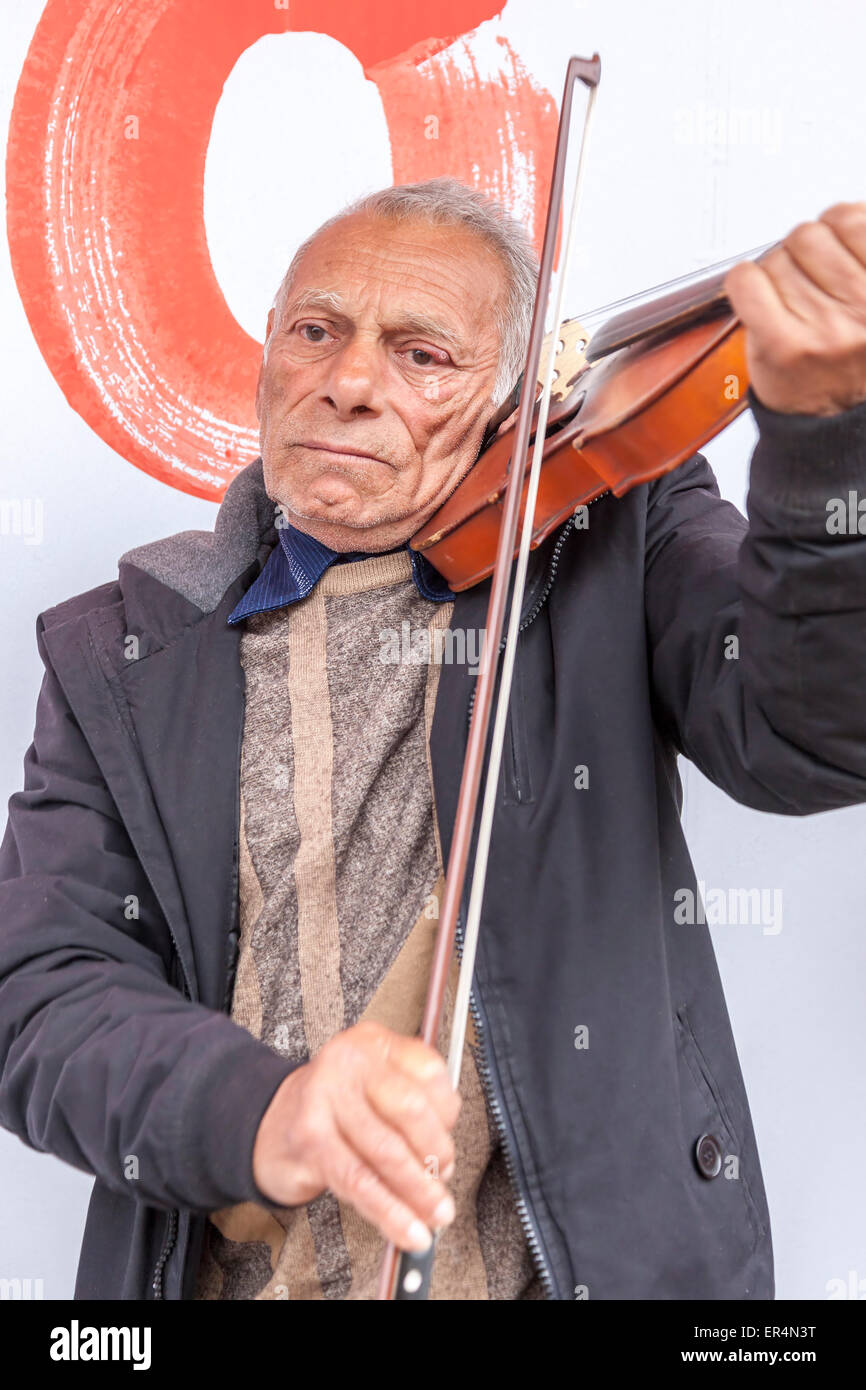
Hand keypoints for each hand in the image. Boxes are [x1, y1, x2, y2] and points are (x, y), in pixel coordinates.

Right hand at [252, 1020, 459, 1251]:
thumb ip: (415, 1105)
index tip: (451, 1141)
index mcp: (374, 1043)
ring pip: (385, 1151)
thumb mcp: (374, 1087)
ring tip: (436, 1215)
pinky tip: (408, 1230)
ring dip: (418, 1191)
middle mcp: (349, 1061)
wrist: (270, 1124)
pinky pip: (359, 1182)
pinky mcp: (310, 1139)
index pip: (428, 1071)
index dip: (448, 1114)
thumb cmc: (335, 1107)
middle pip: (409, 1108)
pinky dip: (390, 1213)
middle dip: (436, 1152)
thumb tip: (445, 1157)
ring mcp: (325, 1097)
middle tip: (444, 1178)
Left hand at [724, 202, 865, 416]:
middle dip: (803, 252)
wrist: (832, 421)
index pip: (851, 220)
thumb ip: (861, 254)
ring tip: (790, 302)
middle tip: (807, 280)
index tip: (832, 243)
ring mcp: (824, 328)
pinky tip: (755, 296)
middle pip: (810, 236)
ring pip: (778, 259)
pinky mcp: (783, 345)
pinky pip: (747, 283)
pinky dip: (744, 283)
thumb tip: (843, 213)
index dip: (835, 226)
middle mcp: (865, 308)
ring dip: (777, 274)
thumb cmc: (853, 359)